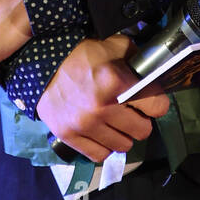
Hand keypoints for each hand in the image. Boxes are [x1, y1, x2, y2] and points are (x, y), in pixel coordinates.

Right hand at [36, 35, 170, 162]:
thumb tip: (154, 76)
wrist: (42, 63)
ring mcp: (85, 125)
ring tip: (114, 120)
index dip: (156, 102)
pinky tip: (101, 131)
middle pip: (143, 130)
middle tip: (130, 110)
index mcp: (116, 82)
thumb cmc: (83, 53)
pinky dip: (104, 146)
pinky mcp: (69, 136)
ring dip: (122, 134)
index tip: (148, 99)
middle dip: (140, 119)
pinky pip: (100, 155)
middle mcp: (102, 107)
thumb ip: (137, 60)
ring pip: (123, 146)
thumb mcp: (115, 45)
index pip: (158, 107)